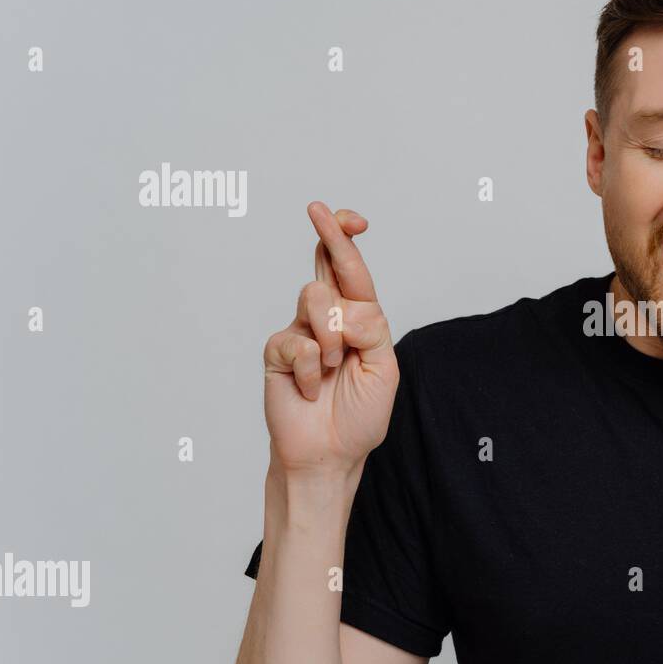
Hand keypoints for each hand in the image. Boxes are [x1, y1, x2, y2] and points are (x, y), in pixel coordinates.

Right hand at [262, 202, 399, 475]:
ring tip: (334, 370)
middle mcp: (330, 319)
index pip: (352, 271)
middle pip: (326, 267)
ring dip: (334, 337)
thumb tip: (345, 305)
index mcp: (360, 319)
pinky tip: (311, 390)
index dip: (347, 239)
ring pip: (316, 300)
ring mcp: (301, 332)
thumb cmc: (360, 414)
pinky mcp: (278, 350)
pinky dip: (312, 370)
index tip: (350, 218)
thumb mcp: (384, 367)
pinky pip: (298, 342)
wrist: (329, 454)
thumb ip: (372, 327)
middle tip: (319, 209)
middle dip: (331, 237)